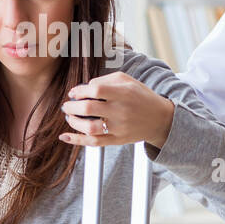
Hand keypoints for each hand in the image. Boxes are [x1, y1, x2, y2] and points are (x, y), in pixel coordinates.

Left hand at [58, 72, 175, 148]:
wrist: (160, 119)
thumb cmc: (141, 96)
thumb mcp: (127, 80)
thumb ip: (105, 80)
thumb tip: (85, 87)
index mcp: (123, 93)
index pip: (95, 90)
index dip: (80, 91)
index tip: (74, 93)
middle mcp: (120, 111)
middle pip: (88, 108)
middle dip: (71, 106)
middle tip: (67, 105)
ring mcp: (119, 128)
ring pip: (89, 127)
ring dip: (73, 122)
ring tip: (70, 117)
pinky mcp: (117, 140)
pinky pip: (94, 142)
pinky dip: (76, 140)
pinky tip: (64, 136)